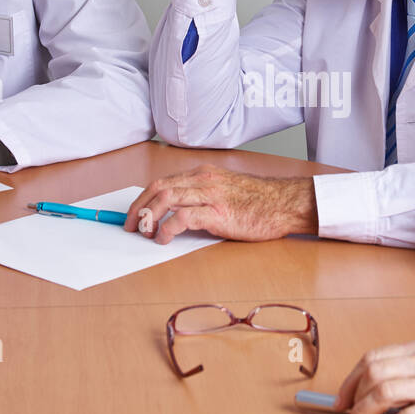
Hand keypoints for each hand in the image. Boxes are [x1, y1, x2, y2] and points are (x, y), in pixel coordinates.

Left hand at [124, 166, 317, 243]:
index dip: (142, 198)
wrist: (285, 204)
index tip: (133, 214)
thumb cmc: (260, 202)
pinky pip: (183, 217)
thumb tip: (178, 215)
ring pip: (165, 199)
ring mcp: (210, 195)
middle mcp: (203, 180)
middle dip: (137, 208)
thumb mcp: (226, 191)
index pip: (162, 182)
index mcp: (203, 174)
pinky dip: (167, 228)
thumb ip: (203, 197)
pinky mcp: (217, 213)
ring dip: (148, 217)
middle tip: (130, 227)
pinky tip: (164, 239)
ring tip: (144, 233)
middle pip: (158, 188)